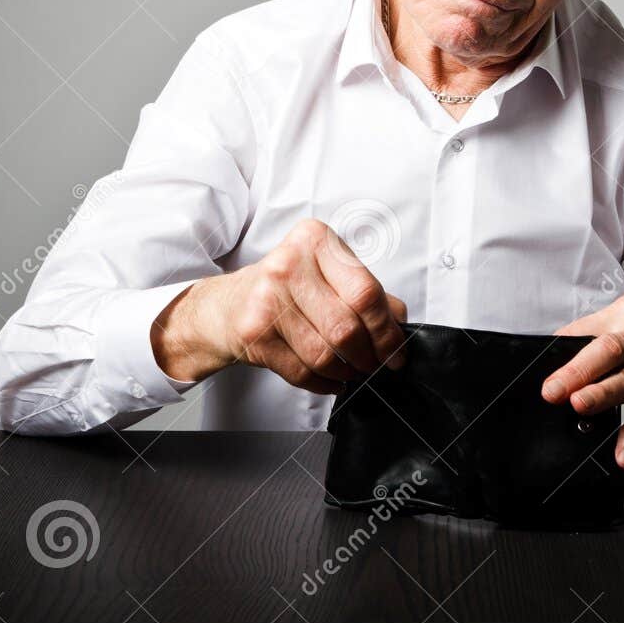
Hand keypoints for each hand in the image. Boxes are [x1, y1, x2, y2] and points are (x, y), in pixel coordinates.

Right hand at [152, 218, 406, 391]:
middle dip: (369, 356)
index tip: (397, 351)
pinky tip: (329, 379)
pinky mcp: (253, 332)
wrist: (225, 305)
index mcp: (316, 239)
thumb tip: (399, 321)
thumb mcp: (327, 273)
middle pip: (346, 326)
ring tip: (350, 371)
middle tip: (376, 365)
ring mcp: (267, 298)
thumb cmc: (285, 287)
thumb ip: (366, 291)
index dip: (387, 329)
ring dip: (345, 372)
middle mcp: (289, 263)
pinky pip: (301, 371)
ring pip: (324, 353)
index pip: (366, 291)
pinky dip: (322, 383)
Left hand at [540, 293, 623, 467]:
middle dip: (578, 370)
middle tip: (553, 391)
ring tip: (580, 408)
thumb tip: (558, 370)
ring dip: (603, 395)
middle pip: (609, 348)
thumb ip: (601, 346)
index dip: (564, 353)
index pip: (590, 331)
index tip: (544, 375)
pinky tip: (623, 452)